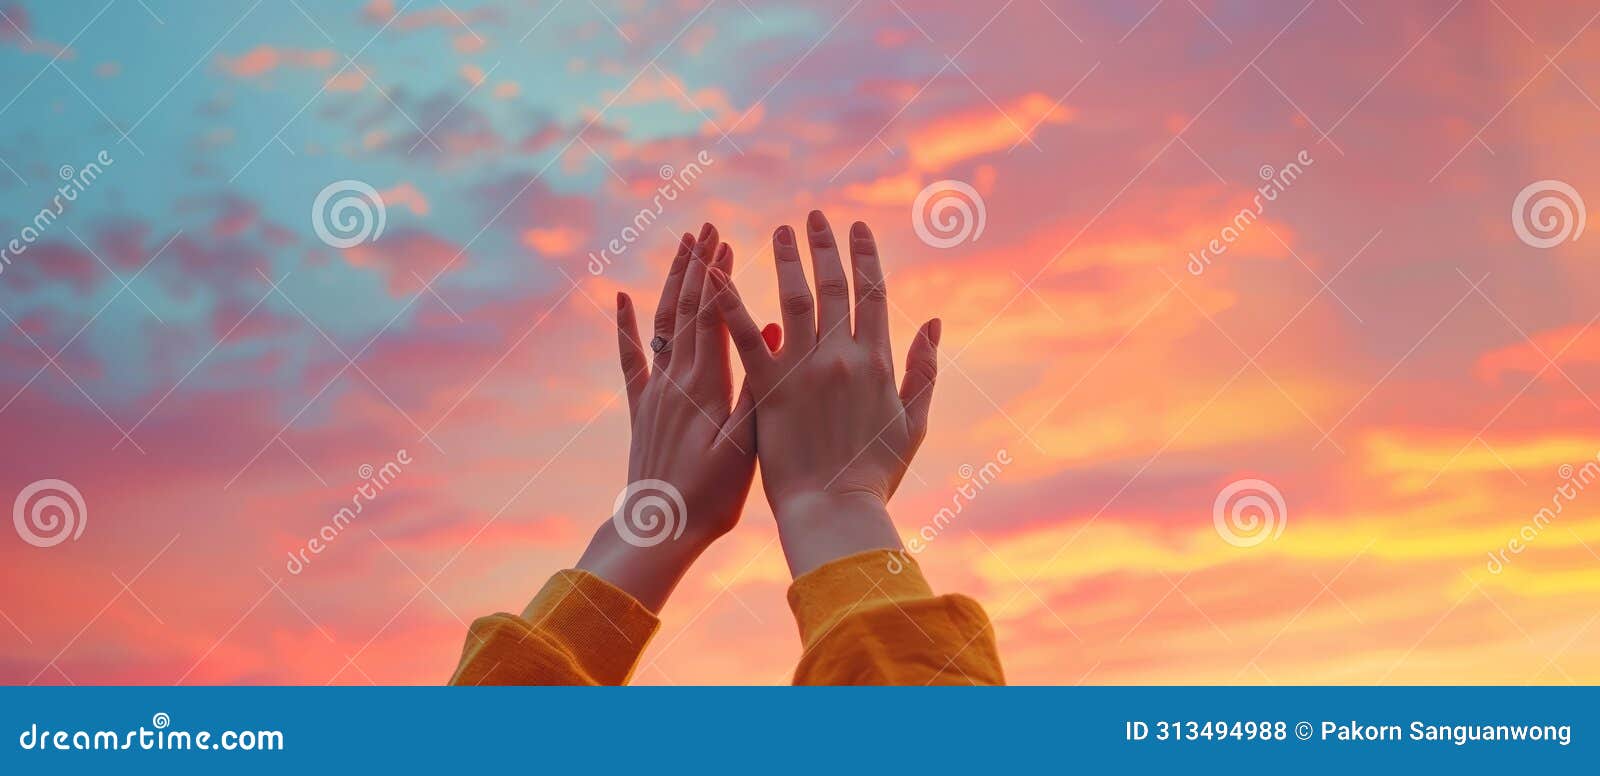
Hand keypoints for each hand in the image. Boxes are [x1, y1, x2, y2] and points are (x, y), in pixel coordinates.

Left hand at [575, 224, 756, 611]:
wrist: (660, 528)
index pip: (713, 317)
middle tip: (707, 227)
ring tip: (682, 246)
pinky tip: (621, 296)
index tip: (729, 241)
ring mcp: (654, 392)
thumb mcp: (747, 446)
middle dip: (697, 266)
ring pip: (660, 323)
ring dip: (671, 282)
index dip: (719, 277)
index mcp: (706, 387)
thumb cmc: (711, 496)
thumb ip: (757, 390)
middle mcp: (675, 380)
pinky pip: (630, 357)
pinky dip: (626, 324)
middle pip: (685, 309)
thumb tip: (771, 334)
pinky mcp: (640, 408)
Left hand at [708, 211, 940, 576]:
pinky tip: (717, 274)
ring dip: (786, 261)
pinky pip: (744, 336)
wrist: (834, 512)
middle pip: (834, 287)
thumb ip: (924, 370)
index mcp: (876, 363)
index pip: (873, 295)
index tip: (857, 229)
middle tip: (814, 215)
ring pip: (793, 300)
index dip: (864, 257)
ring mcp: (803, 369)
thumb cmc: (874, 476)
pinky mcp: (767, 388)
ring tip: (779, 231)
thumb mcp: (913, 423)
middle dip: (824, 248)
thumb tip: (935, 322)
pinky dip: (730, 302)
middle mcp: (840, 357)